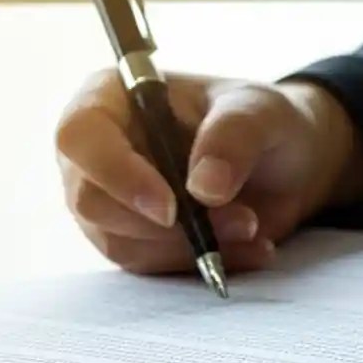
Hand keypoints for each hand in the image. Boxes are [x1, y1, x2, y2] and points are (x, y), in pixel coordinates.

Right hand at [56, 70, 362, 272]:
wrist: (283, 165)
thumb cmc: (260, 120)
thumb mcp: (261, 111)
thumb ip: (234, 137)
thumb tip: (203, 187)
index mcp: (112, 97)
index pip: (80, 135)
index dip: (116, 174)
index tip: (170, 208)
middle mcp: (97, 151)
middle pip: (90, 200)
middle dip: (164, 224)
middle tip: (240, 220)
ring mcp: (109, 199)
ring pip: (119, 242)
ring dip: (188, 247)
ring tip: (251, 227)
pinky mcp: (131, 239)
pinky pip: (147, 265)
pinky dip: (198, 263)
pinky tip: (246, 247)